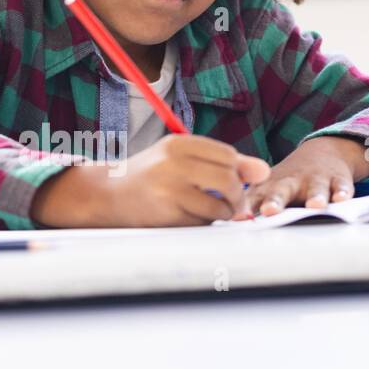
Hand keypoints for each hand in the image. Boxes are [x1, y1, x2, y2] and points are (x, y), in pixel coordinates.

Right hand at [30, 134, 270, 227]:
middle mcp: (174, 162)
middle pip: (228, 179)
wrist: (105, 195)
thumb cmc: (149, 176)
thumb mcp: (180, 160)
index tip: (234, 183)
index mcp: (179, 144)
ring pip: (219, 205)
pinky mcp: (166, 212)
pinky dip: (203, 224)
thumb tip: (263, 170)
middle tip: (231, 205)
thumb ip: (221, 163)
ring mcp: (169, 187)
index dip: (237, 172)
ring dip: (222, 214)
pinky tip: (189, 219)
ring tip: (209, 213)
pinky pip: (201, 222)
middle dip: (237, 197)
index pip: (227, 155)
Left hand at [233, 135, 368, 218]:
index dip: (245, 209)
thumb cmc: (287, 181)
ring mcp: (314, 180)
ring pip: (315, 189)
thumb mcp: (265, 189)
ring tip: (315, 206)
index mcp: (269, 187)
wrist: (321, 153)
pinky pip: (341, 186)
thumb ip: (249, 206)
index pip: (255, 199)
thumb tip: (227, 225)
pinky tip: (342, 199)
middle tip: (269, 211)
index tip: (237, 220)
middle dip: (275, 202)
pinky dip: (343, 192)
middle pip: (281, 192)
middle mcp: (290, 183)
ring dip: (314, 196)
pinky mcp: (337, 179)